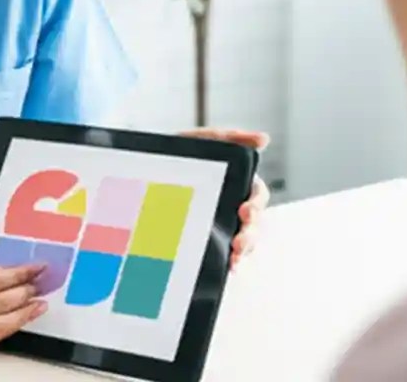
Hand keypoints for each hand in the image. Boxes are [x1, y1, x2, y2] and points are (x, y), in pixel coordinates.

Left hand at [179, 128, 270, 270]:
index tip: (245, 212)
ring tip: (235, 260)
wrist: (142, 169)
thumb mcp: (203, 141)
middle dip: (250, 236)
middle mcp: (231, 206)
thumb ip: (232, 138)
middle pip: (252, 225)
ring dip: (243, 252)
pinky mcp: (202, 240)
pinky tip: (226, 269)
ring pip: (241, 243)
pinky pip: (220, 255)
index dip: (256, 206)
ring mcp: (218, 225)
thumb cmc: (178, 152)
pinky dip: (226, 263)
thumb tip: (264, 139)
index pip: (257, 197)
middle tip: (238, 244)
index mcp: (237, 183)